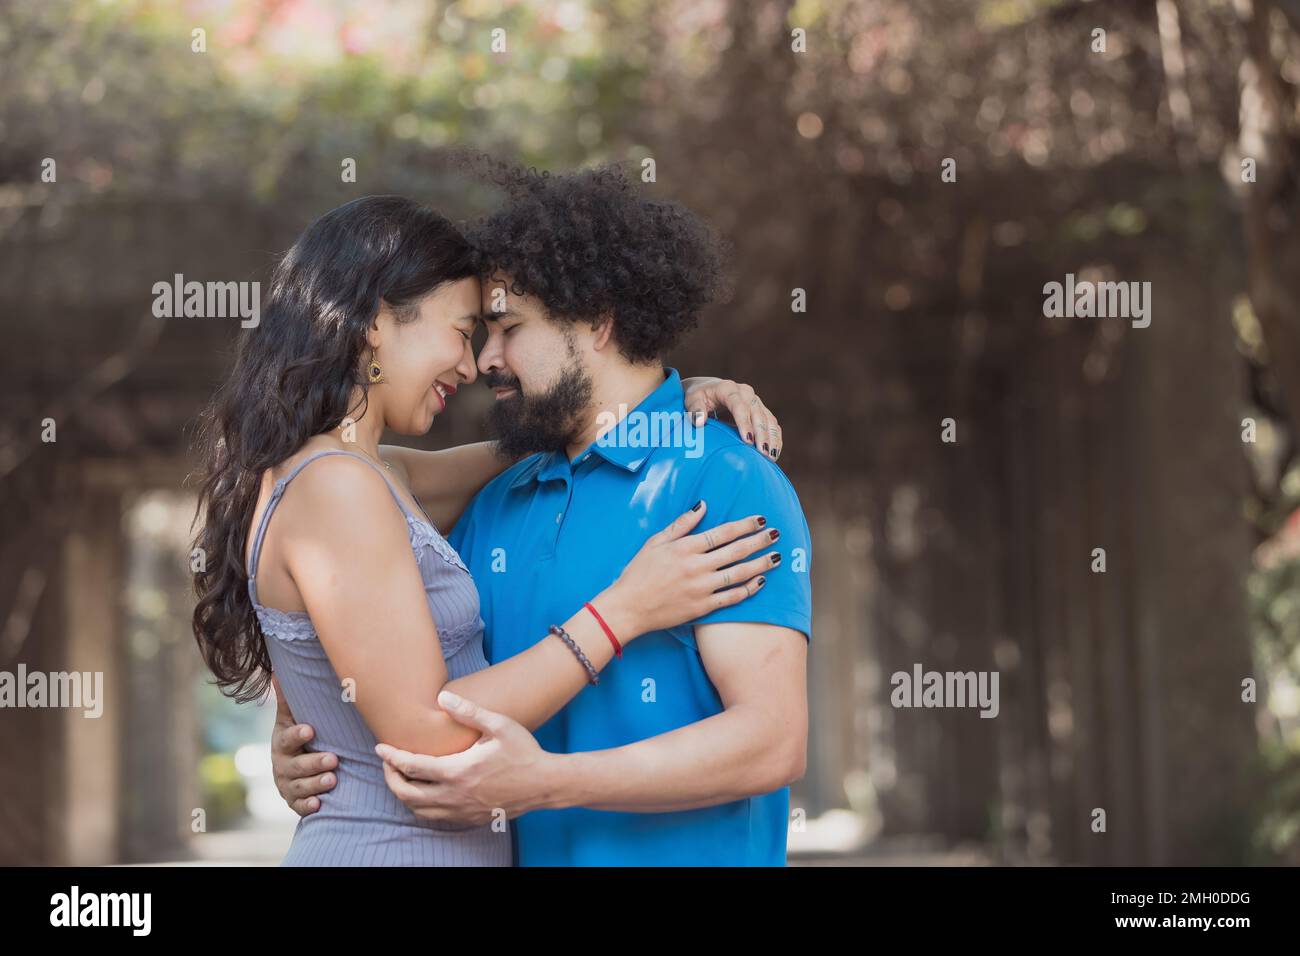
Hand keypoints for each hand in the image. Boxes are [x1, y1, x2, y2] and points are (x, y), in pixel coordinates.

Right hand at [270, 674, 337, 815]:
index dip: (297, 735)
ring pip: (300, 786)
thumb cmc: (297, 737)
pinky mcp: (294, 801)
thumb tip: (277, 670)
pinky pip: (299, 806)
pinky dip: (308, 805)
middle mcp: (282, 765)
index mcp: (282, 742)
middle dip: (314, 763)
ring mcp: (288, 784)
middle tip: (333, 759)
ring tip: (333, 779)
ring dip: (315, 784)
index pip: (288, 739)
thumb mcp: (290, 719)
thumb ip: (288, 700)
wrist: (293, 769)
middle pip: (296, 766)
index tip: (310, 730)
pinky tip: (318, 804)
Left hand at [376, 690, 552, 825]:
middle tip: (387, 762)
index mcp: (458, 771)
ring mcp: (461, 810)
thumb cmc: (524, 752)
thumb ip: (469, 712)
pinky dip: (421, 806)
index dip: (392, 756)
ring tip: (401, 776)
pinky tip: (424, 792)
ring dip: (403, 794)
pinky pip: (435, 817)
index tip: (381, 747)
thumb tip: (442, 698)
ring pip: (418, 809)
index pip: (412, 767)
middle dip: (390, 777)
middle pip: (407, 793)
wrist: (545, 784)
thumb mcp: (499, 725)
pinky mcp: (469, 818)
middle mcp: (455, 795)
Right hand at [593, 500, 780, 639]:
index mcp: (684, 548)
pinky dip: (748, 590)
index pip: (722, 533)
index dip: (744, 525)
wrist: (628, 608)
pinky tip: (761, 582)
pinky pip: (731, 598)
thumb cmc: (639, 573)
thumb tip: (703, 505)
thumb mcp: (655, 542)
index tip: (760, 519)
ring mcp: (700, 588)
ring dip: (760, 564)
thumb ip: (681, 525)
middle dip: (759, 541)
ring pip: (738, 574)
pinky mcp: (702, 608)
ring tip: (776, 557)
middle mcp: (696, 567)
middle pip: (735, 551)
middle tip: (776, 534)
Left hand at [682, 376, 782, 459]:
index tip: (747, 440)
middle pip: (757, 414)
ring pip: (769, 419)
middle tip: (762, 453)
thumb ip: (695, 410)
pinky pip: (772, 424)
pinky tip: (774, 453)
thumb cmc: (698, 397)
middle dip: (761, 434)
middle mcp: (745, 393)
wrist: (708, 389)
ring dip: (772, 438)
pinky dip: (775, 438)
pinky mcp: (761, 410)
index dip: (744, 423)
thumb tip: (700, 422)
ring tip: (770, 457)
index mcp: (728, 389)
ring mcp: (755, 401)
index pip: (739, 405)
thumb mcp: (691, 400)